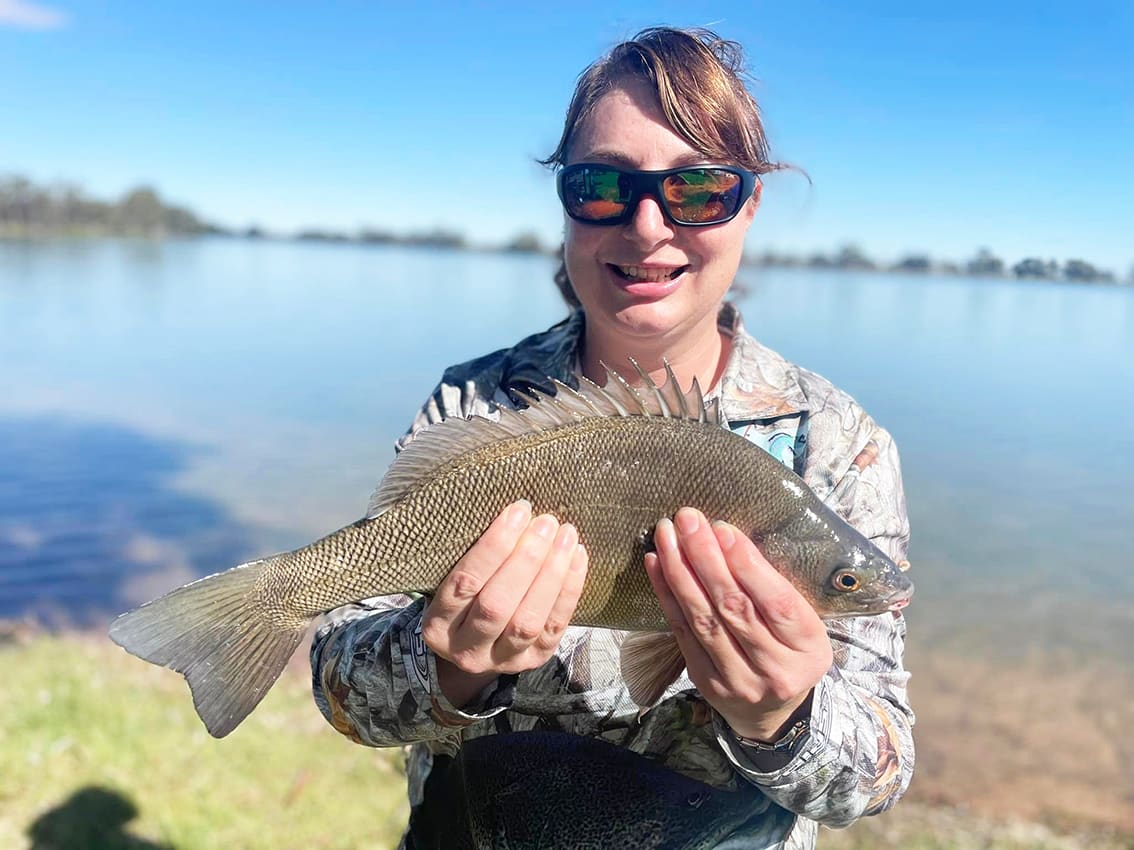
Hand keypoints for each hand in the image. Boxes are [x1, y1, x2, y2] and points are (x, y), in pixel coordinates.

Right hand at [422, 500, 588, 707]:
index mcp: (438, 626)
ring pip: (527, 621)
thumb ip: (473, 560)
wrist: (475, 648)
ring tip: (565, 536)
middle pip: (497, 604)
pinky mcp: (534, 660)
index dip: (494, 546)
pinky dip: (568, 590)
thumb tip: (515, 515)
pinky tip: (576, 557)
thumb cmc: (466, 599)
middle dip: (526, 558)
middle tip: (546, 522)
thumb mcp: (451, 583)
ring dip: (551, 573)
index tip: (517, 512)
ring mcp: (502, 660)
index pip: (464, 582)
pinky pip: (554, 626)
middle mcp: (466, 649)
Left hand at [645, 507, 832, 740]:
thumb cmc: (789, 651)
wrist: (772, 714)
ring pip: (704, 619)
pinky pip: (681, 631)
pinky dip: (667, 594)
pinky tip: (656, 564)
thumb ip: (775, 589)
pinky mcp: (705, 681)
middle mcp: (775, 668)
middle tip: (687, 520)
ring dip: (680, 571)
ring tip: (667, 535)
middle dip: (706, 558)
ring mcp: (737, 679)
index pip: (777, 603)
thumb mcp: (802, 624)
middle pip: (734, 607)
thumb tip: (727, 536)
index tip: (723, 529)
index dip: (748, 565)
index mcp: (808, 647)